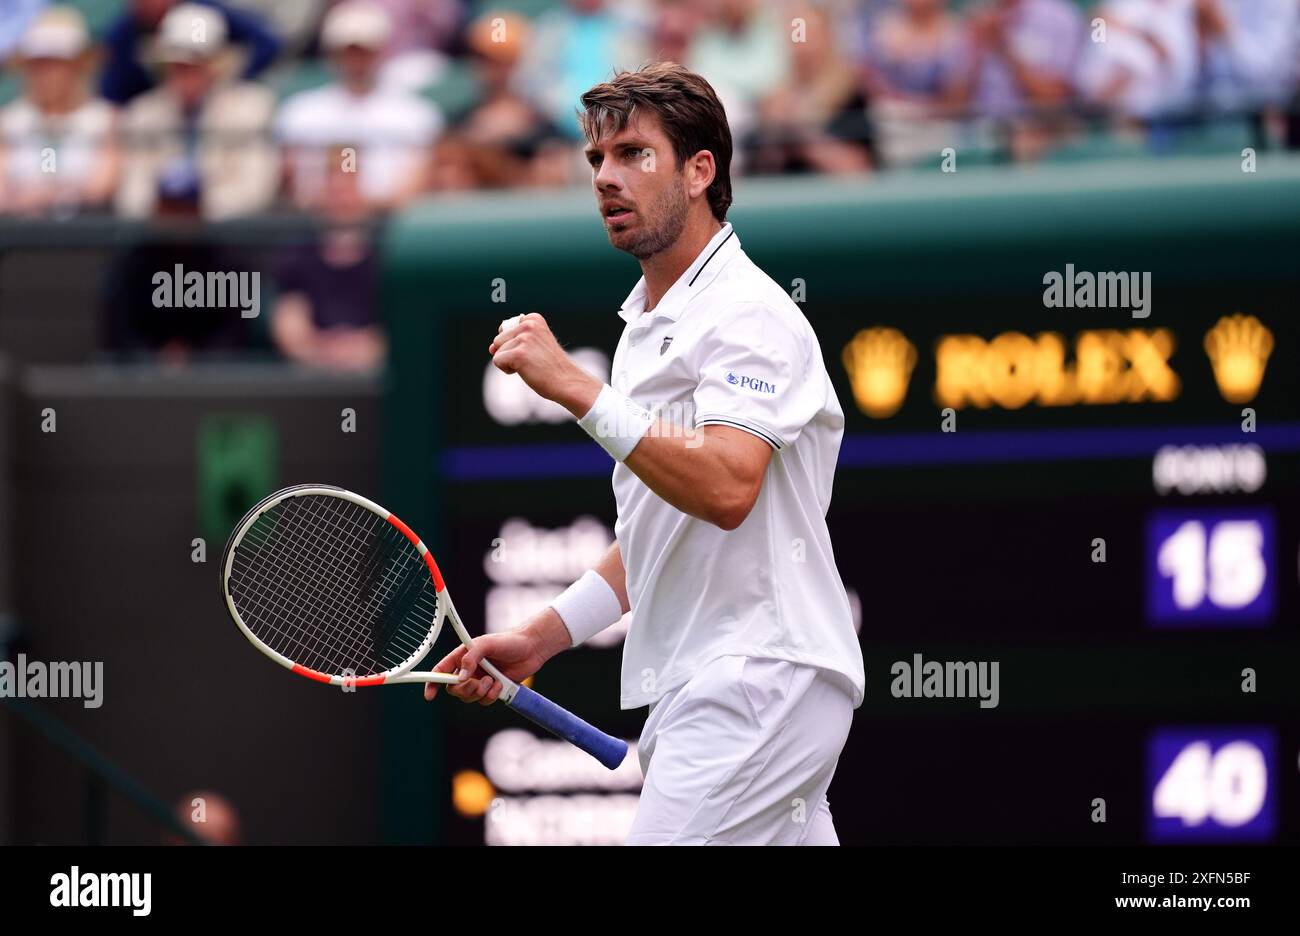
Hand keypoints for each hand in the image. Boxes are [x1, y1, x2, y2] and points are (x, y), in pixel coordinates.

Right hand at [424, 609, 569, 704]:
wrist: (533, 648)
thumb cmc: (509, 641)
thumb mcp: (487, 644)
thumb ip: (471, 658)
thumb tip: (461, 677)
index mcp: (463, 656)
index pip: (441, 670)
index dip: (432, 682)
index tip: (430, 695)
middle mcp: (470, 669)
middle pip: (454, 689)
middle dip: (465, 690)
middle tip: (478, 684)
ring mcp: (481, 680)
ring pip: (469, 697)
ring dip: (480, 692)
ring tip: (493, 681)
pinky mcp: (493, 689)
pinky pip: (484, 701)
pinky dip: (491, 696)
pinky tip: (500, 684)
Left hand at [488, 313, 600, 416]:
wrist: (566, 381)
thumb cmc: (550, 366)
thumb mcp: (533, 345)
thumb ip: (510, 341)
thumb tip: (490, 348)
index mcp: (533, 318)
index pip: (505, 330)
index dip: (514, 345)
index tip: (533, 351)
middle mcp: (528, 324)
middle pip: (498, 340)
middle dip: (510, 353)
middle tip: (532, 360)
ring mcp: (524, 338)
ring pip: (497, 352)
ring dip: (510, 362)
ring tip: (531, 365)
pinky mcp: (518, 353)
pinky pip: (497, 361)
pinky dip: (508, 370)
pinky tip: (526, 370)